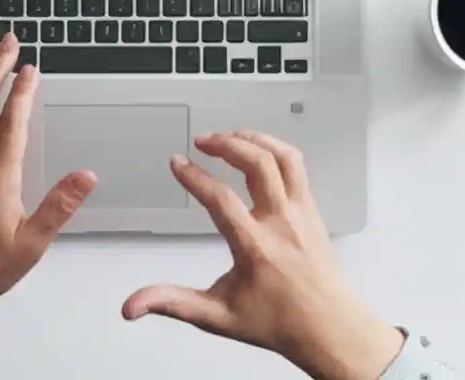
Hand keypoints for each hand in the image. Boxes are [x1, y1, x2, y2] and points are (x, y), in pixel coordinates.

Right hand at [122, 132, 402, 379]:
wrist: (329, 328)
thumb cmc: (278, 321)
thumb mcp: (218, 317)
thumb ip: (173, 304)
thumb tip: (135, 305)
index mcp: (255, 247)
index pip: (221, 199)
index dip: (194, 176)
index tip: (177, 163)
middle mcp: (281, 223)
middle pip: (257, 164)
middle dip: (225, 143)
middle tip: (202, 141)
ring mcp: (301, 213)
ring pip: (282, 157)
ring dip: (253, 139)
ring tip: (229, 136)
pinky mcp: (312, 210)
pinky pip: (296, 166)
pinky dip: (275, 149)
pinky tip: (258, 150)